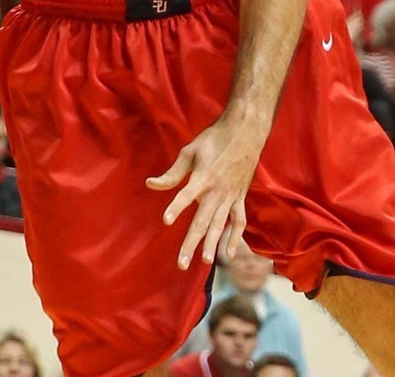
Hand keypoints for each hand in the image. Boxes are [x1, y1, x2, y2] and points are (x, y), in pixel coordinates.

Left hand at [148, 115, 262, 266]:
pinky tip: (228, 252)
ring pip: (220, 224)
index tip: (166, 221)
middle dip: (191, 243)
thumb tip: (149, 184)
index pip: (186, 195)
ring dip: (212, 244)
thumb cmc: (214, 139)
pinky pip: (239, 220)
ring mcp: (230, 196)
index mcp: (203, 177)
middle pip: (202, 220)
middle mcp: (217, 191)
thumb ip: (173, 173)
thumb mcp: (190, 151)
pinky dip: (235, 236)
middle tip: (182, 264)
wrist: (245, 131)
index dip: (176, 207)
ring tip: (204, 262)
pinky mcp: (240, 197)